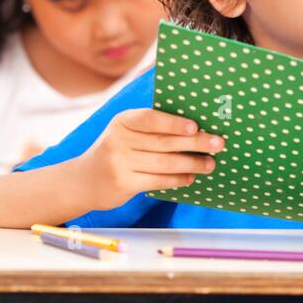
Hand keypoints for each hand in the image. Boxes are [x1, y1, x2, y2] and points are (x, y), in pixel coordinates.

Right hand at [76, 108, 223, 209]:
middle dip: (195, 143)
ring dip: (191, 163)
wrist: (84, 180)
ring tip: (210, 164)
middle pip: (163, 142)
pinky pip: (157, 180)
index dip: (174, 123)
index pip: (151, 119)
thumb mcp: (126, 132)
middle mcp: (119, 140)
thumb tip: (196, 128)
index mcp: (123, 121)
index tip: (196, 126)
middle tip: (218, 144)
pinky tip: (190, 177)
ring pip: (164, 163)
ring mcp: (119, 162)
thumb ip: (152, 128)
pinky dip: (177, 179)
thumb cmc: (117, 151)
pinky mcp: (123, 183)